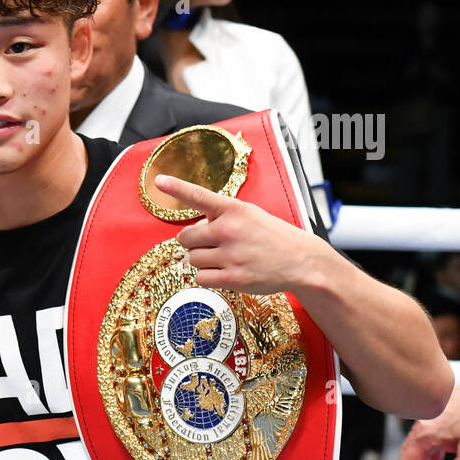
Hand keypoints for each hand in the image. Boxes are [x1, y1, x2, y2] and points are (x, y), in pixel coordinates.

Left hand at [156, 174, 317, 294]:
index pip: (199, 196)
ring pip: (191, 259)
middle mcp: (229, 230)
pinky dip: (208, 277)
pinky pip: (200, 278)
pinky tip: (225, 271)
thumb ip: (220, 218)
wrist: (301, 260)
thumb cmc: (271, 236)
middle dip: (193, 242)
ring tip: (225, 258)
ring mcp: (230, 255)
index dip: (176, 188)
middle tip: (213, 244)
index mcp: (233, 209)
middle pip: (184, 238)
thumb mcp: (249, 215)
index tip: (159, 180)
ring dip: (202, 261)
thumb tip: (193, 232)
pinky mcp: (232, 277)